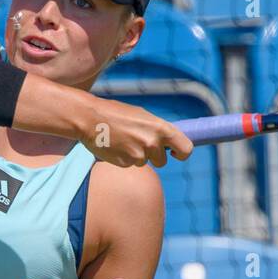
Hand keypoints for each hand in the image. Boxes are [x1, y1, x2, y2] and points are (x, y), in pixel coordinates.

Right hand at [78, 96, 193, 169]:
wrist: (91, 118)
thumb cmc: (117, 114)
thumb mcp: (143, 116)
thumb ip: (157, 130)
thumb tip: (169, 142)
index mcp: (161, 128)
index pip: (186, 148)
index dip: (182, 154)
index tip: (176, 154)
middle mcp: (153, 143)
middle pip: (162, 161)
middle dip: (154, 156)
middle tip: (140, 144)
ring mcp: (139, 155)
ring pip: (144, 162)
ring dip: (137, 155)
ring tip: (124, 140)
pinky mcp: (126, 164)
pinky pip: (130, 164)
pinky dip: (124, 158)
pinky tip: (116, 146)